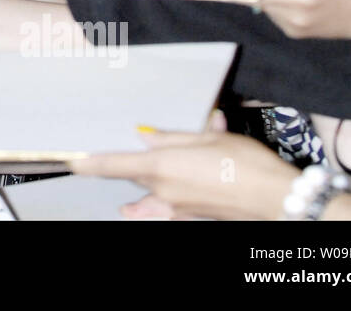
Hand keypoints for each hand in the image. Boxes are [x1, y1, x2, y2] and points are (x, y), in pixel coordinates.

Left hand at [71, 129, 300, 219]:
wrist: (277, 198)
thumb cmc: (246, 164)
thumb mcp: (208, 138)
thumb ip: (172, 137)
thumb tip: (146, 136)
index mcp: (162, 167)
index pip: (113, 165)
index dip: (90, 164)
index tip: (73, 161)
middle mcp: (164, 190)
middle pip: (132, 176)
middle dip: (125, 164)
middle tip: (122, 147)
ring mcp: (177, 206)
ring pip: (148, 190)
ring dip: (143, 179)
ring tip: (141, 169)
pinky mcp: (192, 215)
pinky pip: (164, 208)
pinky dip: (154, 202)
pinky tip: (149, 200)